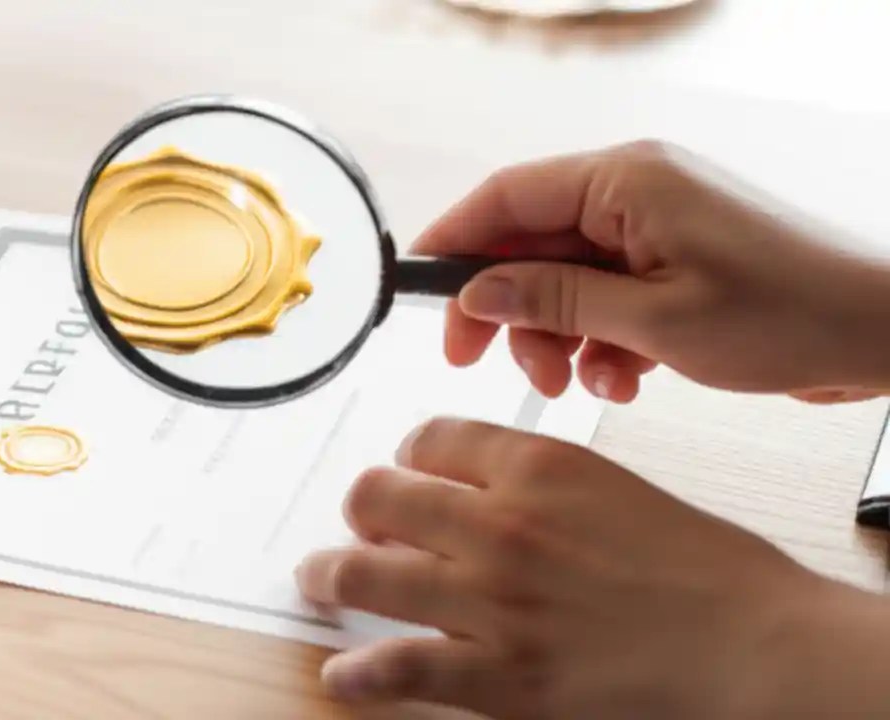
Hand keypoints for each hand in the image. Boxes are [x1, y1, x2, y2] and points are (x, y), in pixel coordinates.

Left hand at [294, 417, 842, 718]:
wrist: (752, 646)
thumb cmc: (706, 571)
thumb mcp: (617, 488)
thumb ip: (540, 486)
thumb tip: (485, 495)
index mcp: (537, 466)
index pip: (428, 439)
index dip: (406, 455)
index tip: (403, 469)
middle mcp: (500, 523)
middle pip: (379, 495)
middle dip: (360, 509)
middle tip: (357, 525)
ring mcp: (490, 600)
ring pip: (364, 572)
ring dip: (330, 575)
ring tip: (320, 579)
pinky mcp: (497, 674)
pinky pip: (397, 665)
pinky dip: (358, 672)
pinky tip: (342, 672)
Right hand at [412, 140, 889, 403]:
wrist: (879, 332)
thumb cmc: (787, 314)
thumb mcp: (651, 320)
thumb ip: (552, 302)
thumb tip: (474, 293)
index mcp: (626, 179)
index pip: (505, 197)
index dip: (452, 244)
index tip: (418, 292)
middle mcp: (634, 191)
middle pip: (528, 242)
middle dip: (504, 307)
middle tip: (479, 361)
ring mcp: (653, 225)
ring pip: (561, 277)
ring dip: (555, 335)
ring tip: (574, 382)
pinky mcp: (670, 261)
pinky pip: (603, 295)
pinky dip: (597, 341)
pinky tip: (621, 377)